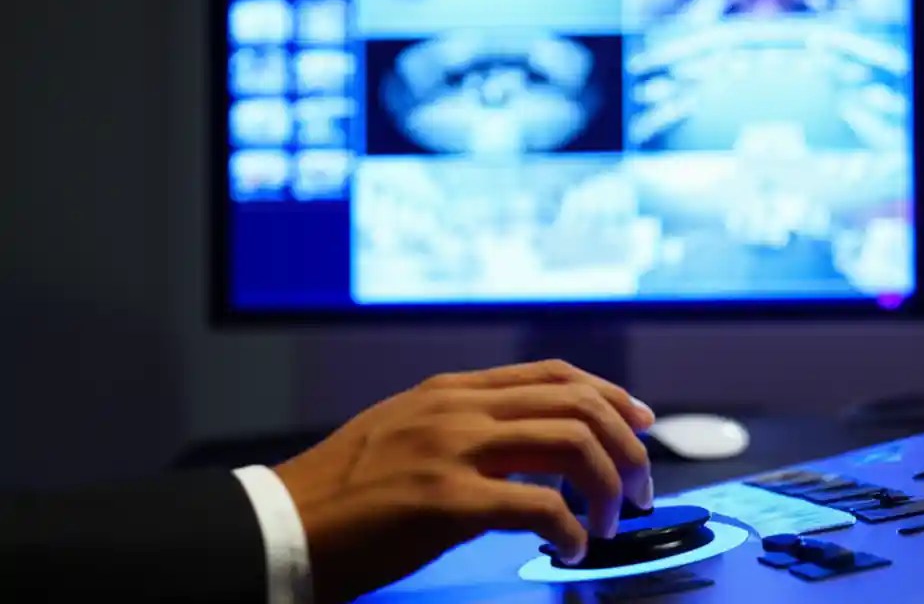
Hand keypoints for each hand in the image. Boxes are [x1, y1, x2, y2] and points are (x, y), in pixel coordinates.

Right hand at [272, 360, 654, 603]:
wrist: (281, 526)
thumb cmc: (343, 491)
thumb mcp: (407, 432)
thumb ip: (467, 428)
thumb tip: (531, 449)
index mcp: (452, 392)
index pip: (555, 377)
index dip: (611, 397)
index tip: (641, 425)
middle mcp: (459, 410)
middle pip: (578, 406)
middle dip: (627, 448)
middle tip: (640, 490)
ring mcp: (452, 452)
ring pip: (571, 446)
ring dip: (608, 487)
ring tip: (611, 523)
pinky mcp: (444, 502)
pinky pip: (538, 509)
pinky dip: (571, 530)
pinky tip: (571, 549)